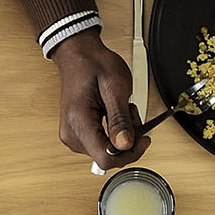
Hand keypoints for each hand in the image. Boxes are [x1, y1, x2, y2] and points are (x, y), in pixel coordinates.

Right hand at [53, 30, 146, 168]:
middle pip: (107, 158)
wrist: (78, 56)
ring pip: (105, 153)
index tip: (143, 138)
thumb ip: (120, 119)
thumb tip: (125, 145)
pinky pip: (100, 145)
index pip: (106, 158)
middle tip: (131, 115)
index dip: (130, 153)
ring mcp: (72, 136)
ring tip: (122, 111)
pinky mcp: (76, 135)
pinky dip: (113, 134)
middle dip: (127, 142)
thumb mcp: (115, 88)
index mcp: (79, 123)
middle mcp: (71, 134)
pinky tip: (114, 116)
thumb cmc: (94, 66)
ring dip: (121, 137)